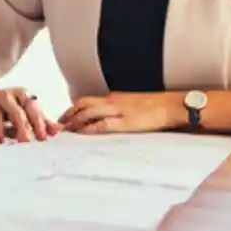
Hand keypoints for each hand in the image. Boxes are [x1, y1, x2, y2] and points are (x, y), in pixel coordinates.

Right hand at [0, 88, 61, 142]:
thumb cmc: (10, 106)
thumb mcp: (25, 109)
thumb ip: (41, 120)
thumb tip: (58, 131)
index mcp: (22, 94)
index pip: (32, 108)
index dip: (38, 123)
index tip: (43, 137)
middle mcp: (7, 95)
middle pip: (16, 111)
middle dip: (21, 126)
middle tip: (25, 141)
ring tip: (1, 141)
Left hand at [58, 93, 178, 134]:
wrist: (171, 105)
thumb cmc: (156, 105)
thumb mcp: (132, 103)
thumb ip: (118, 108)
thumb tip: (107, 118)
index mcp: (114, 97)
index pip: (87, 100)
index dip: (73, 109)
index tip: (64, 117)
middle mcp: (112, 101)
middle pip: (83, 104)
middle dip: (68, 114)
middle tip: (58, 124)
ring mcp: (118, 110)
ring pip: (88, 112)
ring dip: (74, 121)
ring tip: (66, 130)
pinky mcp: (126, 122)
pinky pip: (103, 124)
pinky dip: (89, 128)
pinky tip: (82, 133)